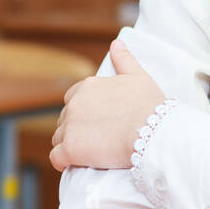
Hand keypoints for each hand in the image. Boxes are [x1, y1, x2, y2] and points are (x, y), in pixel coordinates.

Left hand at [49, 40, 166, 171]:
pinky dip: (62, 162)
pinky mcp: (71, 149)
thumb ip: (124, 59)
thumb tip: (116, 43)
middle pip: (65, 119)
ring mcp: (70, 126)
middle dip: (76, 129)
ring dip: (69, 145)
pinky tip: (73, 164)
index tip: (96, 122)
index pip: (72, 99)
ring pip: (59, 138)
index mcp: (87, 86)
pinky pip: (56, 158)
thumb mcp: (138, 76)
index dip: (83, 112)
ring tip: (88, 153)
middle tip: (95, 140)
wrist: (153, 131)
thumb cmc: (150, 105)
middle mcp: (74, 104)